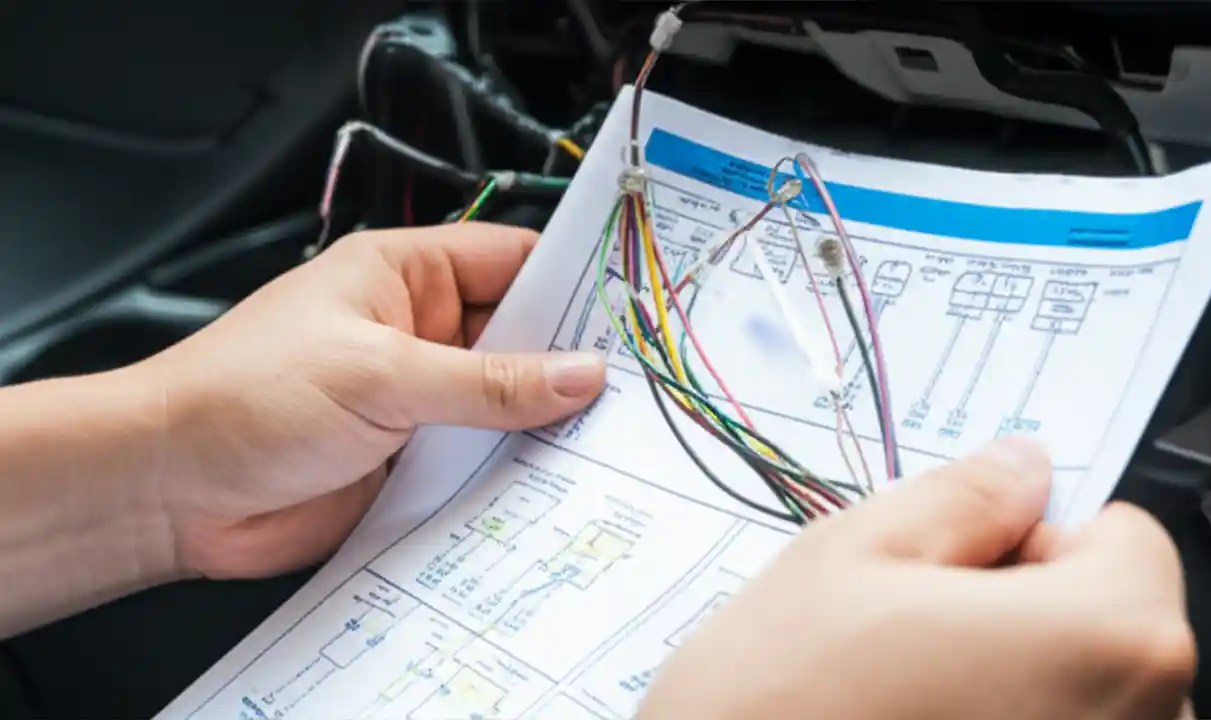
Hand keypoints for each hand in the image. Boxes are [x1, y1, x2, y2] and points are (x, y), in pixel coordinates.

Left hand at [145, 224, 605, 578]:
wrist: (168, 490)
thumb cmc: (246, 397)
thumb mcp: (380, 375)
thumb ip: (487, 383)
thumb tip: (579, 374)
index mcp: (404, 275)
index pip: (513, 262)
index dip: (574, 282)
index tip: (635, 311)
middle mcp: (417, 332)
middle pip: (520, 340)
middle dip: (568, 365)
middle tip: (636, 392)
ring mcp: (416, 400)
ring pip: (504, 407)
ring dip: (543, 427)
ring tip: (611, 445)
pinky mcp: (410, 461)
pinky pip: (479, 462)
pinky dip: (511, 475)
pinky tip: (555, 488)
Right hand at [637, 437, 1195, 719]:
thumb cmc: (778, 706)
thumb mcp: (855, 554)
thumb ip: (963, 497)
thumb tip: (1021, 467)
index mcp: (1108, 638)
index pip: (1124, 538)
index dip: (1030, 537)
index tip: (957, 566)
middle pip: (1108, 621)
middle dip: (1021, 610)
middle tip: (912, 634)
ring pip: (1079, 692)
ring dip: (1010, 681)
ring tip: (904, 699)